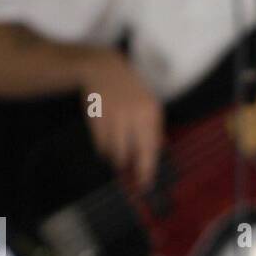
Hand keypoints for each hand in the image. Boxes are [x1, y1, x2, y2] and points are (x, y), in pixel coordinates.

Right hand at [79, 48, 163, 191]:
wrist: (104, 69)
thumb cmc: (131, 90)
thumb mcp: (149, 105)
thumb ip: (155, 130)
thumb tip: (159, 153)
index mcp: (150, 113)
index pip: (151, 149)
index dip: (147, 171)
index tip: (145, 185)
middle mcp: (133, 115)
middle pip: (130, 155)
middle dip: (130, 167)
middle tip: (129, 172)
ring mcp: (113, 117)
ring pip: (114, 153)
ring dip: (116, 158)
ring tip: (118, 152)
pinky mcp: (96, 119)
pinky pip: (101, 146)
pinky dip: (104, 149)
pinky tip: (107, 142)